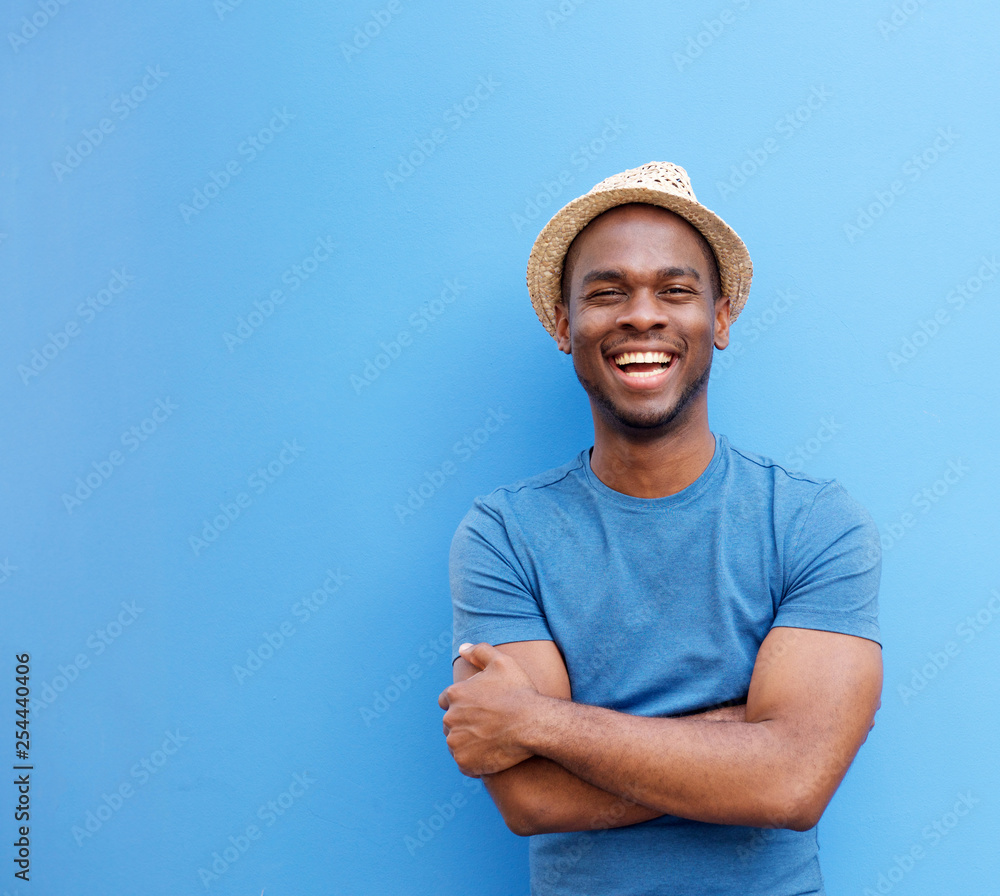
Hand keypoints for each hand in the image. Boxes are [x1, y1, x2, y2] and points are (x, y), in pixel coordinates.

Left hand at [438, 642, 539, 776]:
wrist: (534, 723)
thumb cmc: (519, 691)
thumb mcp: (502, 662)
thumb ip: (479, 652)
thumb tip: (462, 648)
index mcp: (454, 694)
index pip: (446, 701)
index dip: (462, 703)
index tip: (479, 708)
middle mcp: (450, 719)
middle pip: (451, 723)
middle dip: (465, 723)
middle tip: (488, 725)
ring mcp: (456, 743)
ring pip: (457, 744)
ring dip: (469, 743)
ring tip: (491, 740)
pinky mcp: (465, 763)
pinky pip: (465, 763)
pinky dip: (475, 761)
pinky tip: (492, 754)